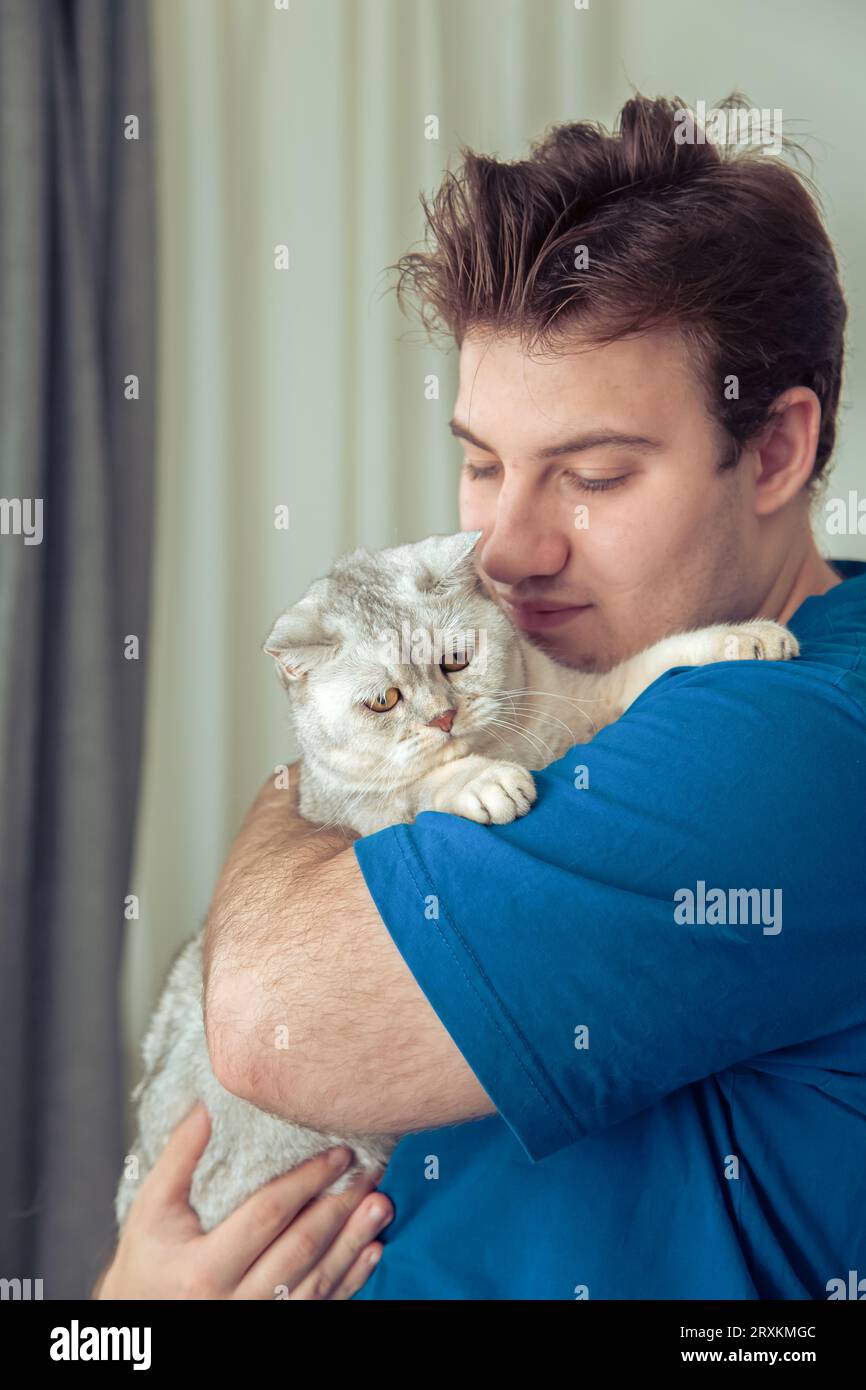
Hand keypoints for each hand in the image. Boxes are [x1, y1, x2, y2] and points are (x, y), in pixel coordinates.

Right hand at [96, 1101, 392, 1299]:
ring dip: (354, 1241)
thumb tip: (207, 1105)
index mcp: (204, 1267)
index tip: (338, 1153)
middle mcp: (233, 1301)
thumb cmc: (146, 1263)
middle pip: (301, 1247)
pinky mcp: (274, 1331)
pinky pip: (320, 1307)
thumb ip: (180, 1157)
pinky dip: (350, 1280)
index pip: (268, 1215)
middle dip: (341, 1206)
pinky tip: (372, 1251)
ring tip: (381, 1204)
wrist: (142, 1325)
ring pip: (318, 1280)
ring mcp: (257, 1321)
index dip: (307, 1181)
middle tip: (371, 1171)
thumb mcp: (151, 1209)